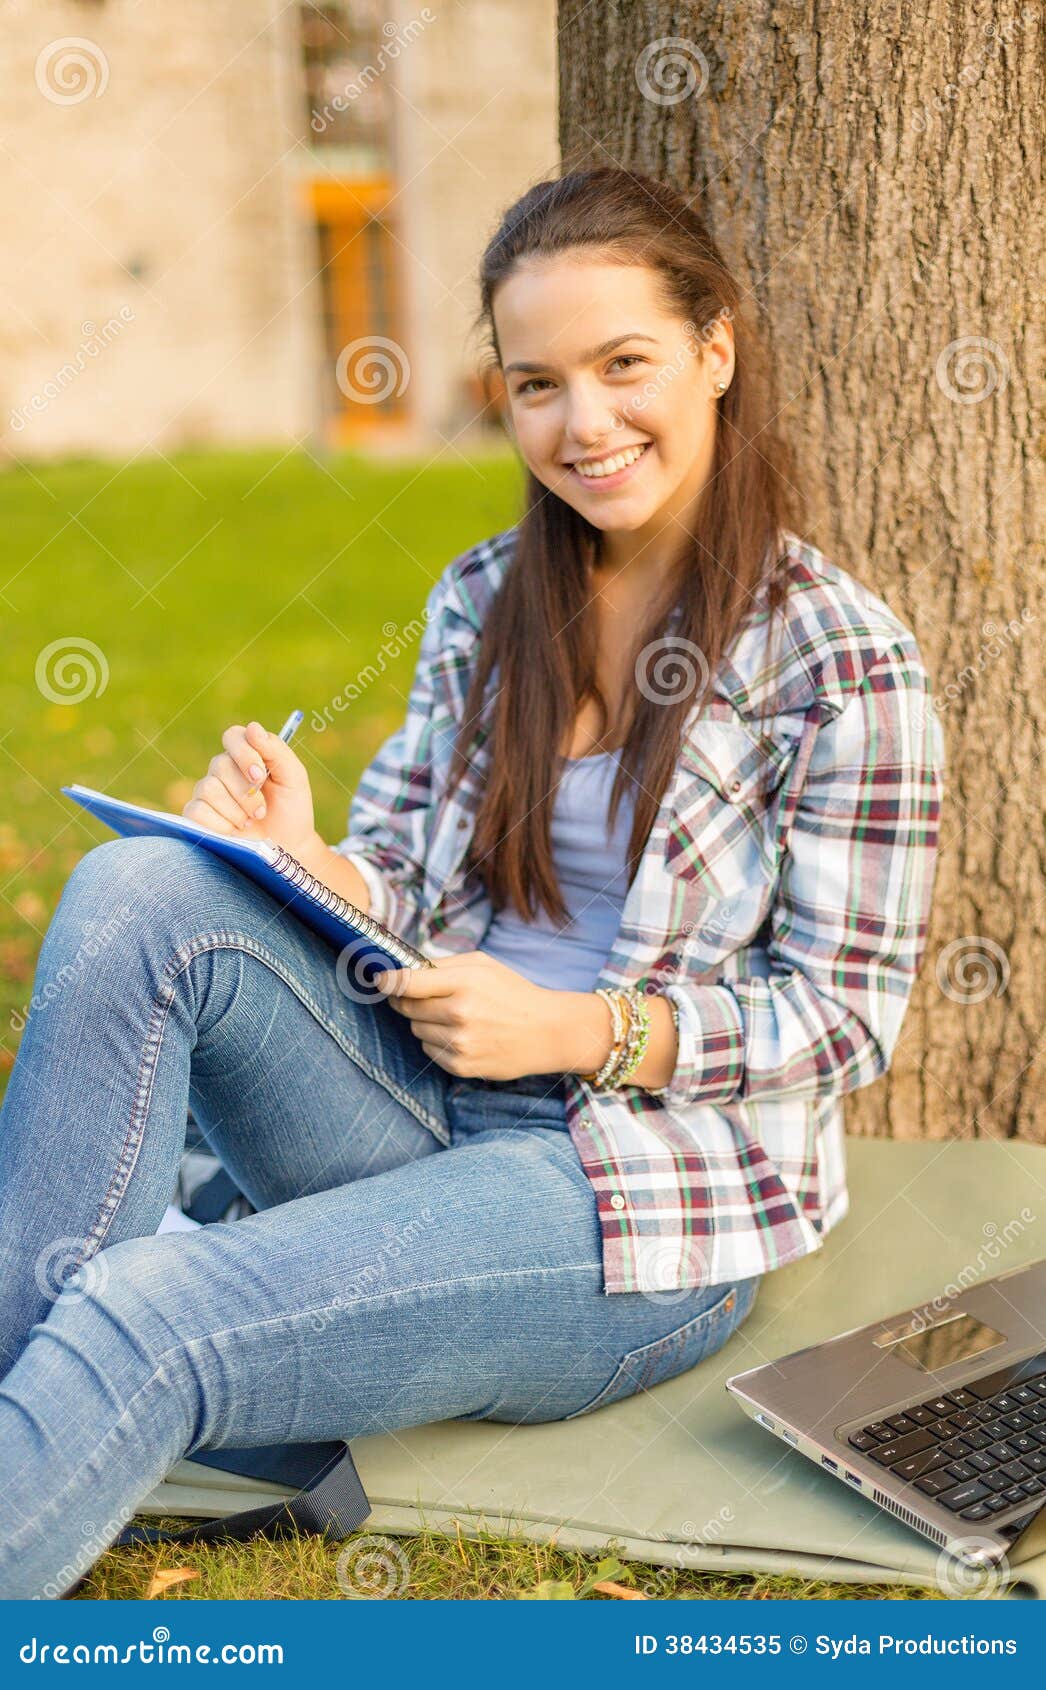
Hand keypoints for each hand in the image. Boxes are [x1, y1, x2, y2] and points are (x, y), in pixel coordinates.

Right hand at [182, 720, 322, 861]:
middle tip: (262, 810)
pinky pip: (197, 810)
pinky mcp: (197, 815)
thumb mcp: (293, 777)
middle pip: (220, 765)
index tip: (260, 775)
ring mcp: (207, 792)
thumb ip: (276, 750)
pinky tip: (235, 831)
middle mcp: (223, 770)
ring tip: (251, 822)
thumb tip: (253, 728)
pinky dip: (221, 823)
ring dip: (236, 810)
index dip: (244, 753)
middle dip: (245, 791)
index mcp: (246, 754)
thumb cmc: (291, 810)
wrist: (287, 848)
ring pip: (208, 788)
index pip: (233, 736)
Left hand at [373, 951, 559, 1079]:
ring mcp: (459, 1044)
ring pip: (415, 1030)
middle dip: (407, 1000)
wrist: (548, 1032)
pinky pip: (429, 1051)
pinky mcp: (461, 1066)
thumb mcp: (483, 965)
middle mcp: (459, 1015)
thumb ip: (443, 965)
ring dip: (424, 1022)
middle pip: (406, 1007)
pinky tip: (462, 1034)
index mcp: (463, 984)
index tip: (378, 978)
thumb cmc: (513, 992)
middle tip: (420, 995)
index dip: (386, 980)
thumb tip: (403, 968)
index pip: (407, 983)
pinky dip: (437, 1042)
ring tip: (453, 1016)